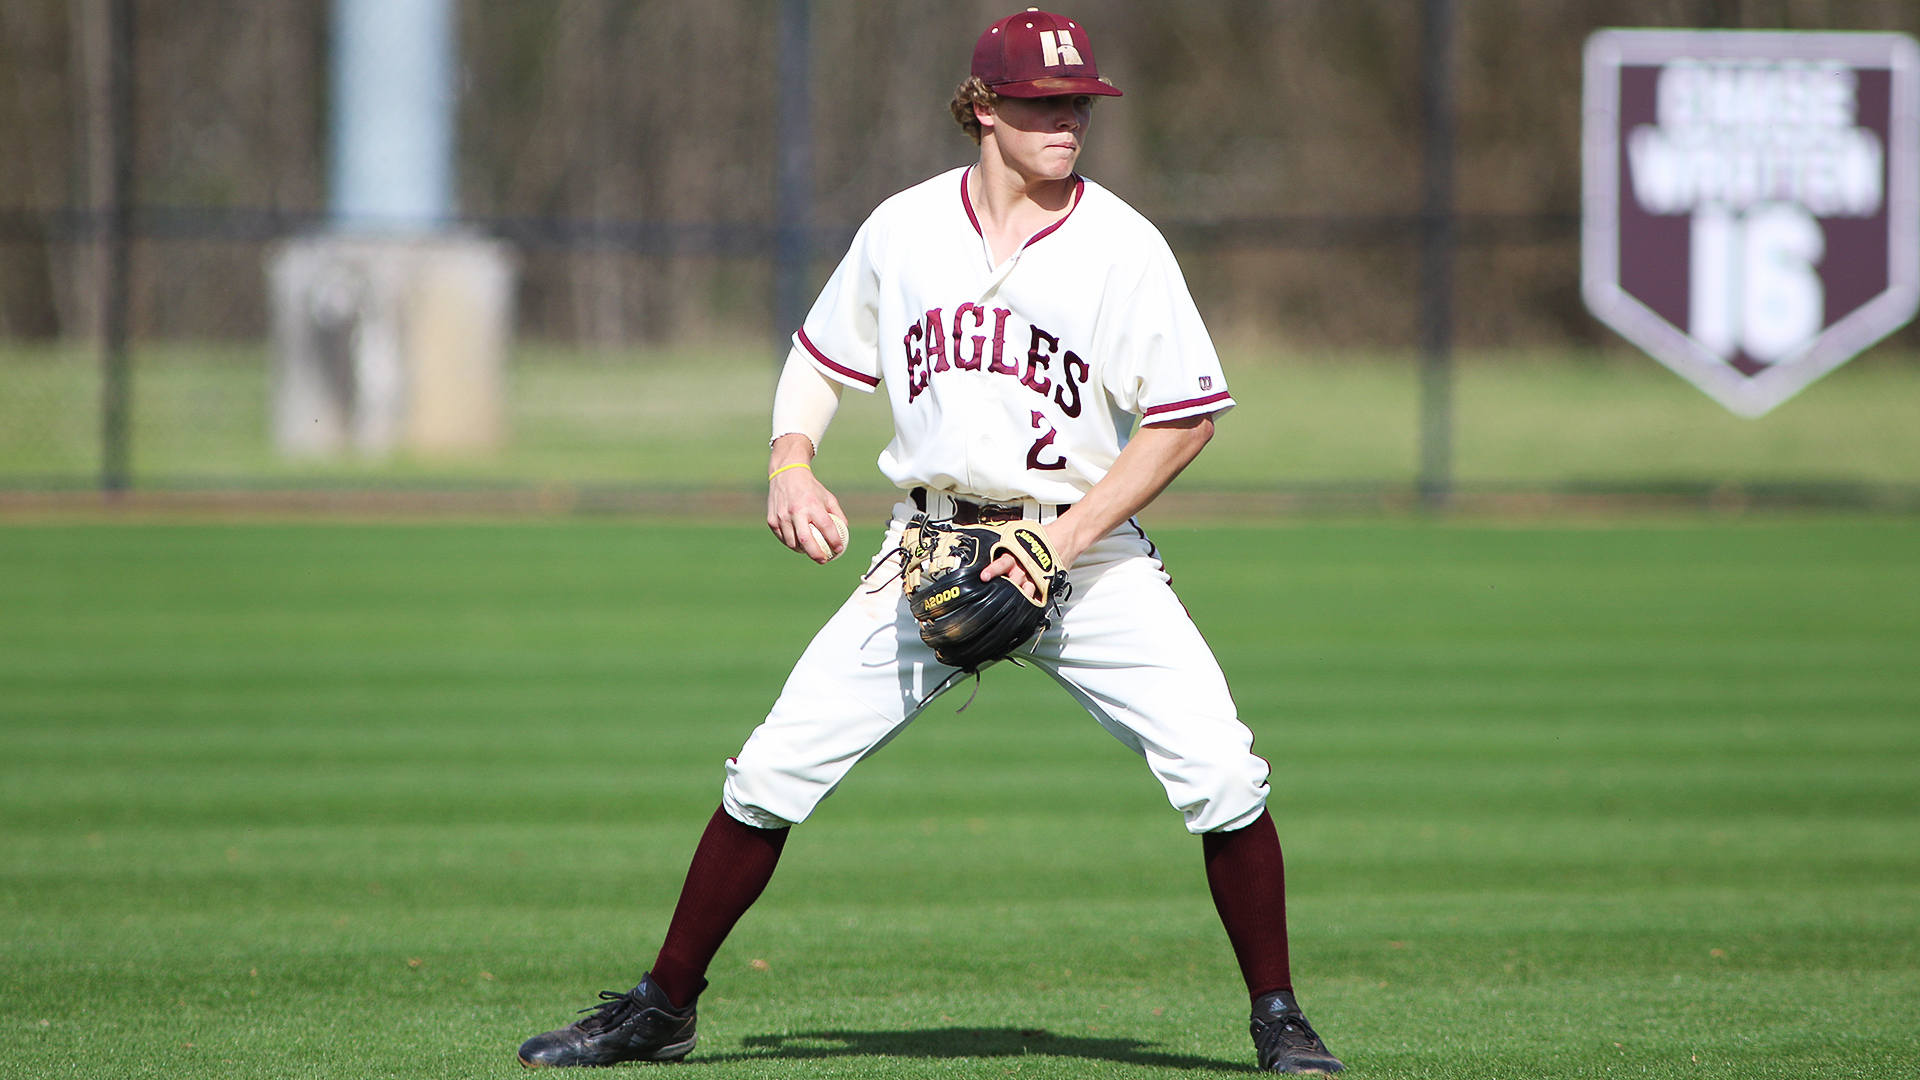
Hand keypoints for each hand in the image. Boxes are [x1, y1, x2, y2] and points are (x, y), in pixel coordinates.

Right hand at [767, 436, 846, 563]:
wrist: (786, 474)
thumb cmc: (811, 488)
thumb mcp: (828, 497)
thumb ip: (837, 514)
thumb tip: (845, 533)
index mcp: (813, 505)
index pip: (826, 527)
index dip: (834, 541)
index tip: (839, 549)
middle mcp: (797, 511)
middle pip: (807, 540)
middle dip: (816, 554)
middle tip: (823, 560)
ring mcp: (782, 516)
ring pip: (792, 543)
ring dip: (802, 550)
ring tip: (810, 551)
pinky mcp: (772, 520)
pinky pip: (782, 538)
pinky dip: (791, 543)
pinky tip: (798, 544)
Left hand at [977, 518, 1089, 601]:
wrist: (1064, 538)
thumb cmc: (1040, 536)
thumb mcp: (1018, 533)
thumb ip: (1002, 537)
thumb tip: (980, 531)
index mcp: (1016, 556)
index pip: (1002, 562)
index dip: (993, 569)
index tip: (985, 576)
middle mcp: (1024, 568)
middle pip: (1013, 581)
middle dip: (1005, 588)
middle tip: (995, 595)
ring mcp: (1035, 578)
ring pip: (1026, 591)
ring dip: (1019, 597)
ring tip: (1012, 606)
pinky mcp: (1045, 584)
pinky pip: (1039, 596)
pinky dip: (1034, 604)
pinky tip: (1029, 610)